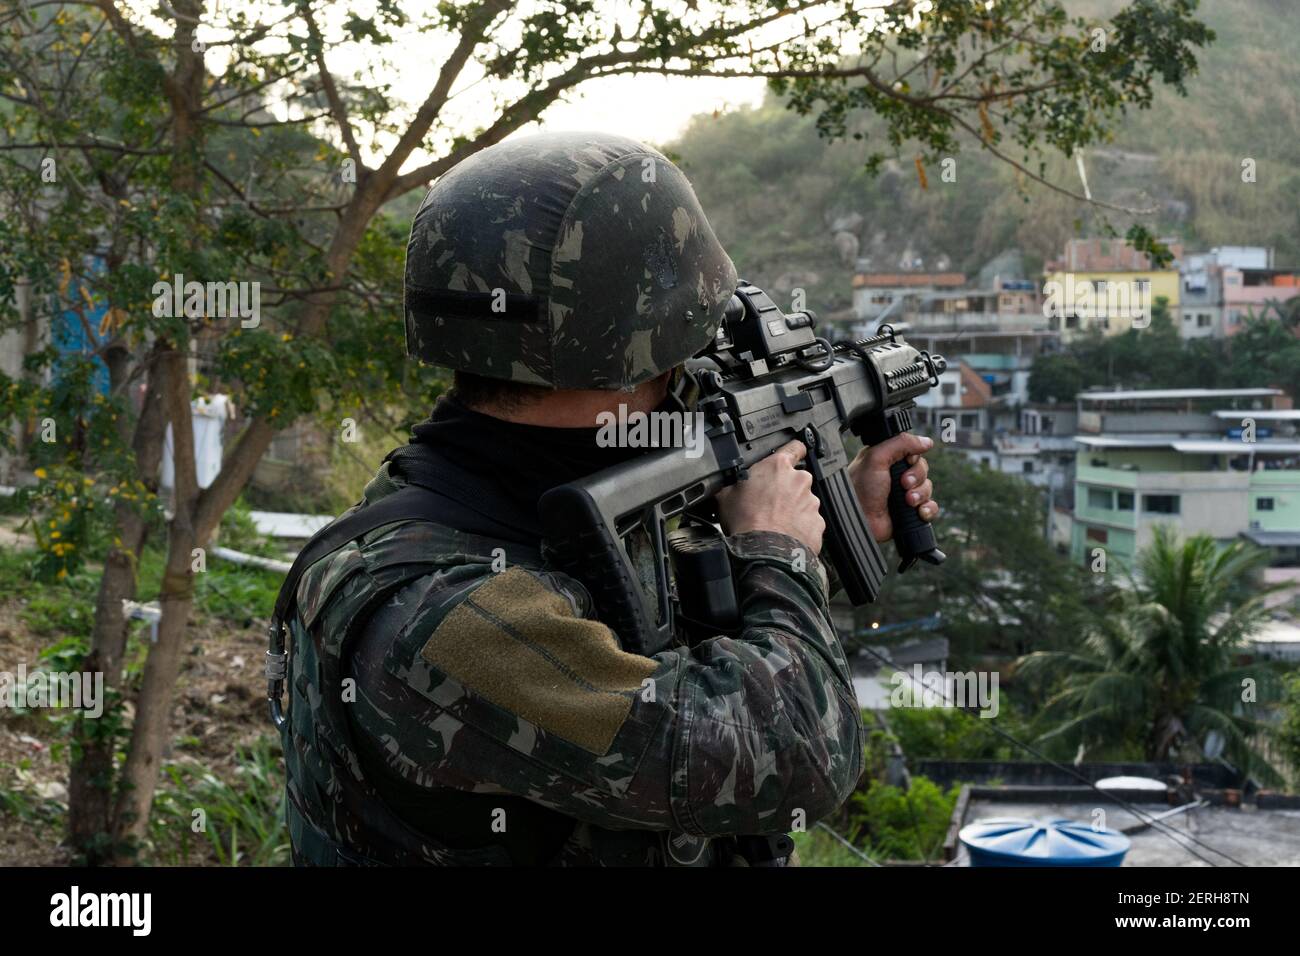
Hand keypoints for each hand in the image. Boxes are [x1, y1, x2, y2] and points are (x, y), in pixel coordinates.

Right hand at [717, 439, 824, 553]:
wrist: (764, 552)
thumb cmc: (746, 521)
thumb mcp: (725, 495)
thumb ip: (732, 483)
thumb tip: (721, 483)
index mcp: (778, 466)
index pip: (794, 447)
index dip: (791, 452)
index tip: (787, 459)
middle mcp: (799, 480)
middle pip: (796, 479)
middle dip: (785, 489)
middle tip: (768, 502)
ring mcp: (811, 502)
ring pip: (803, 502)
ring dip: (792, 509)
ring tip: (774, 522)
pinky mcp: (817, 523)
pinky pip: (809, 522)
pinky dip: (799, 527)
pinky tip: (783, 534)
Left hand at [848, 433, 938, 542]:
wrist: (859, 521)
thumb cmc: (860, 490)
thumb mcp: (877, 457)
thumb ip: (901, 443)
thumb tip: (926, 442)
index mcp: (885, 460)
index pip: (912, 452)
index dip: (913, 458)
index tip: (907, 462)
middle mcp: (894, 476)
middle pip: (922, 469)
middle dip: (917, 477)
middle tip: (903, 483)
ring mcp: (902, 494)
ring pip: (927, 487)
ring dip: (920, 493)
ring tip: (907, 501)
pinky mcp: (909, 511)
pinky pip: (930, 506)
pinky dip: (927, 508)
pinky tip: (918, 511)